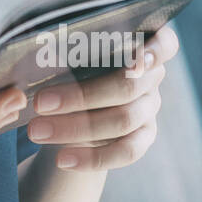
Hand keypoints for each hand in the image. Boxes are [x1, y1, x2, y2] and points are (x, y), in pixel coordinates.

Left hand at [26, 24, 179, 169]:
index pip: (164, 43)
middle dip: (80, 97)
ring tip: (37, 131)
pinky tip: (62, 159)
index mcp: (141, 43)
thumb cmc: (68, 61)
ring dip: (76, 127)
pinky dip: (93, 157)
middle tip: (40, 103)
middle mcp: (151, 75)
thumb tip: (37, 51)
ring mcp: (150, 108)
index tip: (134, 63)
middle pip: (126, 87)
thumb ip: (63, 48)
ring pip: (123, 121)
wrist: (73, 103)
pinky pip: (126, 151)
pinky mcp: (144, 137)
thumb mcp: (66, 50)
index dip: (153, 52)